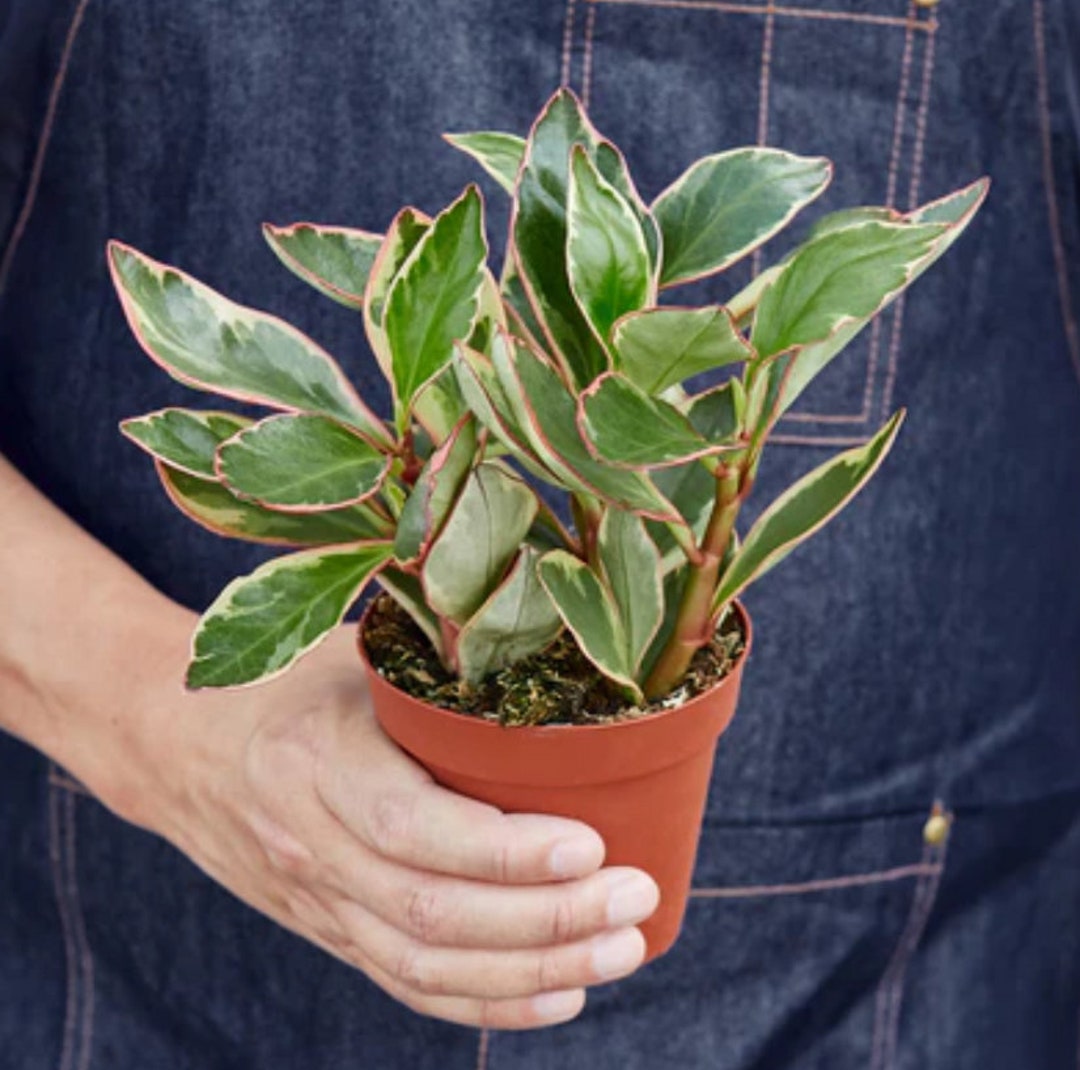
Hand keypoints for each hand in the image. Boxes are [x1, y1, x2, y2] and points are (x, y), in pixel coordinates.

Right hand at [115, 623, 659, 1029]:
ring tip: (621, 948)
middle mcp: (310, 843)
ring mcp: (316, 899)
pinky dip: (488, 1002)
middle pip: (431, 913)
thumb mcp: (349, 651)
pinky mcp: (328, 928)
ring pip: (427, 962)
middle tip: (634, 898)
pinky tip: (562, 993)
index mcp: (315, 757)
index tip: (592, 843)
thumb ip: (432, 659)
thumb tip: (557, 642)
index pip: (410, 826)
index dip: (504, 851)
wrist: (175, 742)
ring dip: (533, 970)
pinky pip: (408, 983)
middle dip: (545, 919)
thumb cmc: (285, 681)